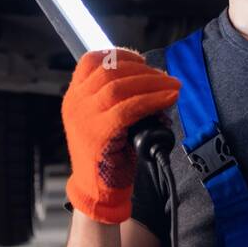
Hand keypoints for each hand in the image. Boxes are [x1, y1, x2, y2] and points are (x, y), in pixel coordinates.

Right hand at [60, 48, 180, 223]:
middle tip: (166, 77)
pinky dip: (152, 100)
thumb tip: (159, 82)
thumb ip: (125, 99)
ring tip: (173, 86)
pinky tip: (169, 99)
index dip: (119, 55)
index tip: (142, 60)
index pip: (91, 61)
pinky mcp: (98, 134)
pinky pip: (128, 108)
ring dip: (151, 82)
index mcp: (75, 98)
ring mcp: (84, 119)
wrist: (97, 191)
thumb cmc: (110, 155)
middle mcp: (75, 104)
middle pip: (109, 71)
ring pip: (119, 86)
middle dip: (143, 70)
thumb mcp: (109, 120)